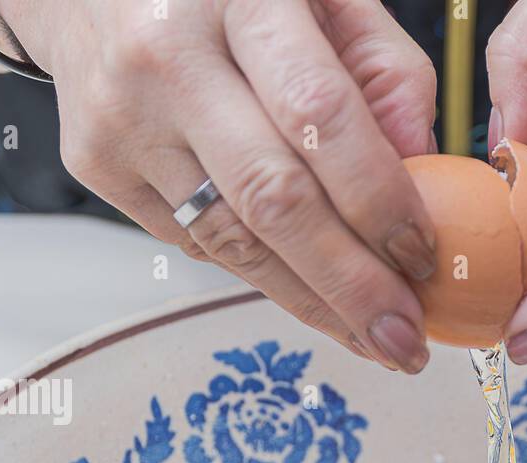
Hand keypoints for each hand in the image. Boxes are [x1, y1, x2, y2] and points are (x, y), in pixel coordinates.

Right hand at [0, 0, 437, 371]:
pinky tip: (312, 296)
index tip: (423, 258)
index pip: (318, 114)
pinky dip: (265, 276)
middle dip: (350, 284)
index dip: (377, 198)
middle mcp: (169, 56)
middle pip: (272, 199)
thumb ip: (385, 75)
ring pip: (233, 240)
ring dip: (313, 304)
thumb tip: (427, 179)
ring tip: (371, 337)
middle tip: (404, 340)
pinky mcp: (99, 166)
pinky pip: (200, 244)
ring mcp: (124, 118)